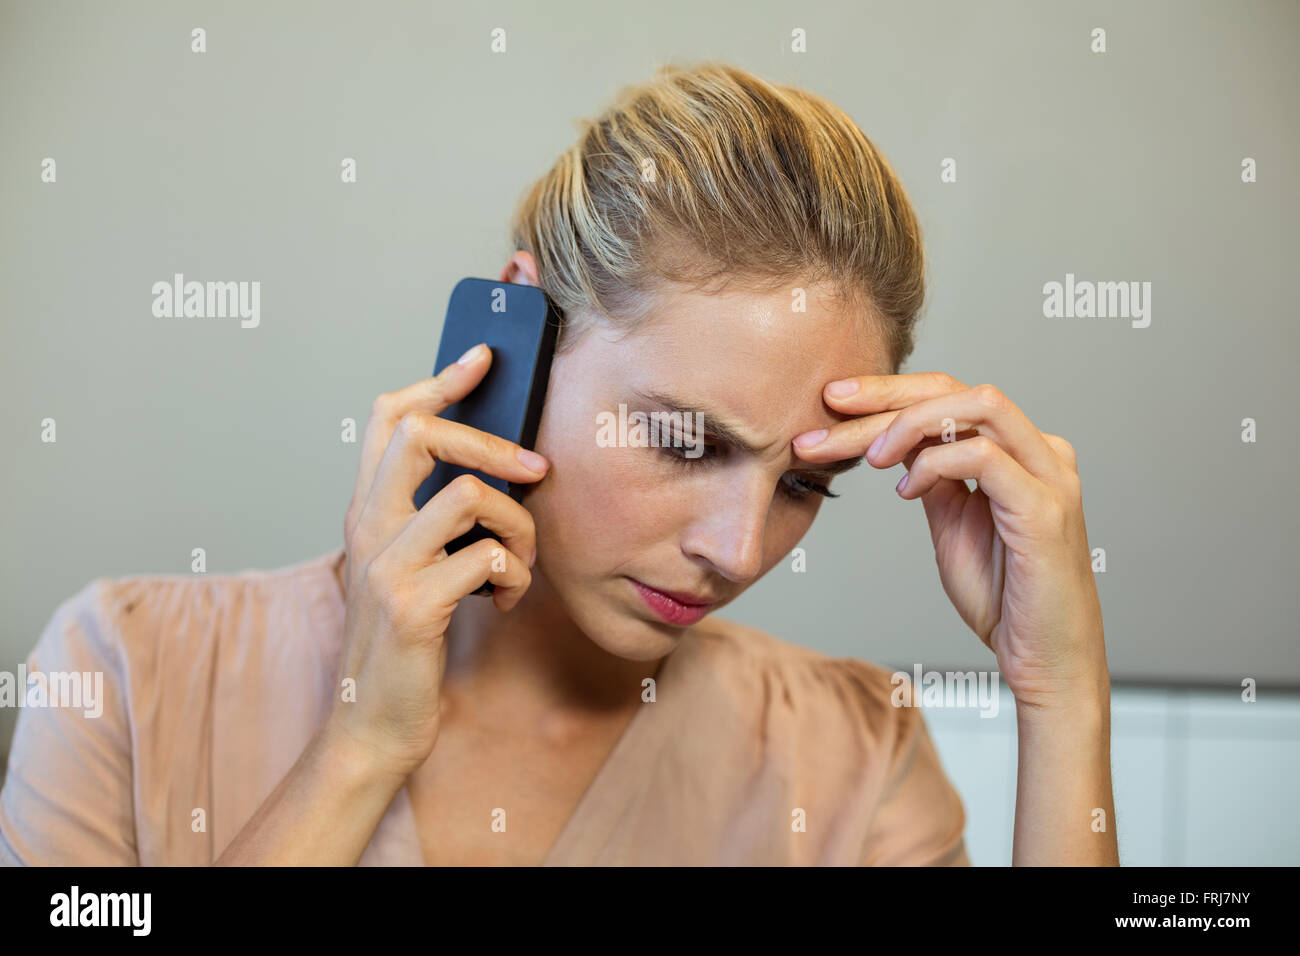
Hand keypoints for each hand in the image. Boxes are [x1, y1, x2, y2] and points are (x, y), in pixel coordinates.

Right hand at [325, 343, 550, 778]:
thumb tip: (502, 472)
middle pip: (422, 433)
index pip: (389, 419)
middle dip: (492, 442)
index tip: (482, 358)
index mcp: (368, 513)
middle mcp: (368, 528)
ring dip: (518, 527)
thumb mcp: (412, 569)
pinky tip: (505, 600)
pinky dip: (514, 576)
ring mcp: (385, 566)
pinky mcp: (411, 606)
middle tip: (535, 470)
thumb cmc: (406, 646)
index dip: (437, 380)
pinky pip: (487, 557)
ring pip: (470, 494)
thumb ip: (436, 520)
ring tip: (519, 565)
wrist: (372, 727)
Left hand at [792, 373, 1106, 708]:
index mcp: (1017, 449)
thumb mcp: (951, 520)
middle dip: (886, 393)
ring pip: (977, 407)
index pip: (948, 395)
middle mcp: (1039, 451)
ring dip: (909, 423)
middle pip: (957, 389)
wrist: (1045, 658)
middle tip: (831, 405)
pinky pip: (984, 457)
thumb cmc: (1003, 594)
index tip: (834, 399)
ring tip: (869, 457)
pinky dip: (935, 464)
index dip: (889, 390)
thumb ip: (930, 474)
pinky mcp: (1045, 509)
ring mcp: (1049, 476)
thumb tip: (888, 437)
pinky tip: (906, 490)